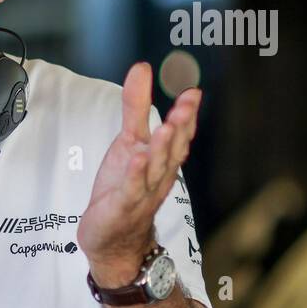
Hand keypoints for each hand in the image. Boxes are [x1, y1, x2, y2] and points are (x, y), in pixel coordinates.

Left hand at [78, 62, 200, 287]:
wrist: (112, 240)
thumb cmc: (124, 187)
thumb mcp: (129, 141)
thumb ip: (136, 106)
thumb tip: (142, 67)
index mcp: (163, 159)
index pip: (180, 134)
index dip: (187, 115)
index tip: (193, 92)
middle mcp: (158, 175)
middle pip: (173, 149)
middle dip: (181, 127)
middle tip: (187, 104)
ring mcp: (143, 192)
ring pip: (156, 169)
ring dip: (162, 148)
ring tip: (166, 126)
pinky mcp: (123, 207)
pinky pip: (132, 190)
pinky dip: (136, 175)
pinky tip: (137, 159)